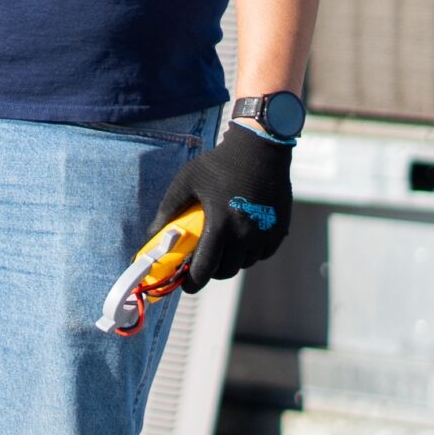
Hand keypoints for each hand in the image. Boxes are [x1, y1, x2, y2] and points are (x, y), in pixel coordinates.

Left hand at [152, 121, 294, 291]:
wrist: (260, 149)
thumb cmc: (219, 164)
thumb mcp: (186, 182)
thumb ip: (168, 209)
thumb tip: (153, 233)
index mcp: (221, 223)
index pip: (206, 267)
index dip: (194, 282)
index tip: (186, 284)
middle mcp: (246, 233)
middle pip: (227, 270)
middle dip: (211, 272)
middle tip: (202, 264)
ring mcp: (266, 232)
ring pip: (245, 263)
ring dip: (231, 262)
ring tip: (220, 249)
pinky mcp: (280, 229)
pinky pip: (262, 254)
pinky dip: (250, 253)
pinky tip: (239, 240)